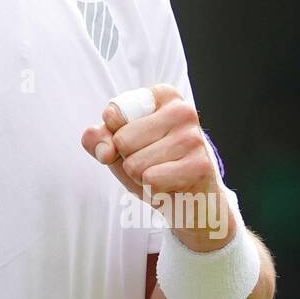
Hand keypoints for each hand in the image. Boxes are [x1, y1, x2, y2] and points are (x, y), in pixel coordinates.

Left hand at [80, 84, 233, 250]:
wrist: (191, 201)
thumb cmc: (153, 166)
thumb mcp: (119, 148)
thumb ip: (99, 139)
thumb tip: (103, 150)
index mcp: (162, 97)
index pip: (112, 115)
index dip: (113, 138)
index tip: (136, 143)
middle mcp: (182, 110)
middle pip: (122, 140)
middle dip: (128, 160)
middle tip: (151, 163)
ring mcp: (193, 137)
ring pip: (134, 164)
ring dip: (140, 177)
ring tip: (162, 174)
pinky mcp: (200, 165)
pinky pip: (150, 181)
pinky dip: (153, 190)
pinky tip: (171, 186)